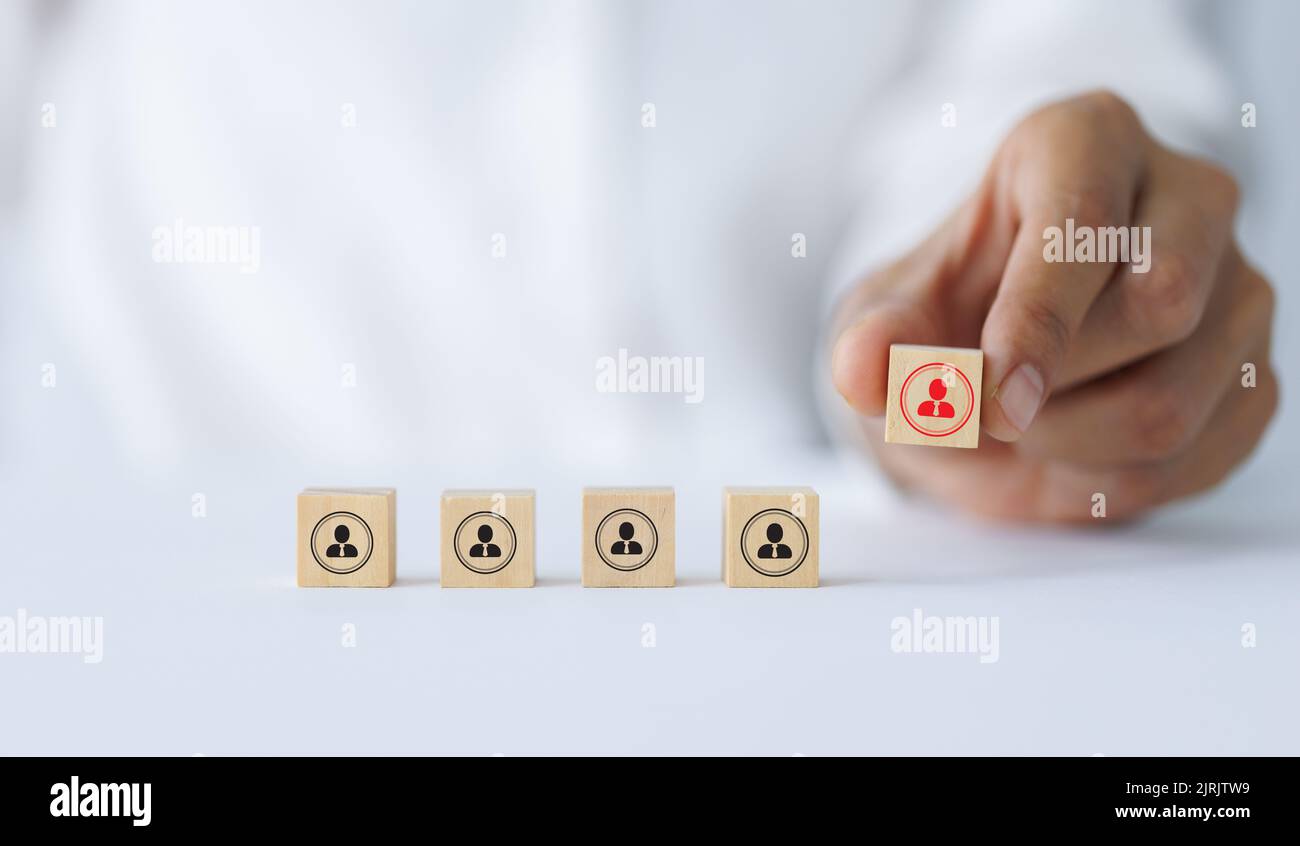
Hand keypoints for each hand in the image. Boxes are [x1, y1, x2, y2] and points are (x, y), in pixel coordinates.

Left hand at [829, 91, 1277, 522]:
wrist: (988, 377)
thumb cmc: (942, 320)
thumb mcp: (886, 321)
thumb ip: (872, 340)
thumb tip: (862, 369)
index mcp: (1086, 141)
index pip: (1086, 223)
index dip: (1036, 320)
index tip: (989, 398)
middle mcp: (1186, 197)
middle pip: (1158, 304)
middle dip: (1050, 387)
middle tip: (986, 407)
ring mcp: (1239, 288)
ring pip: (1172, 401)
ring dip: (1066, 445)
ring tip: (1024, 422)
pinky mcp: (1255, 377)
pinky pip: (1194, 460)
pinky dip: (1105, 482)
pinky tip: (1069, 448)